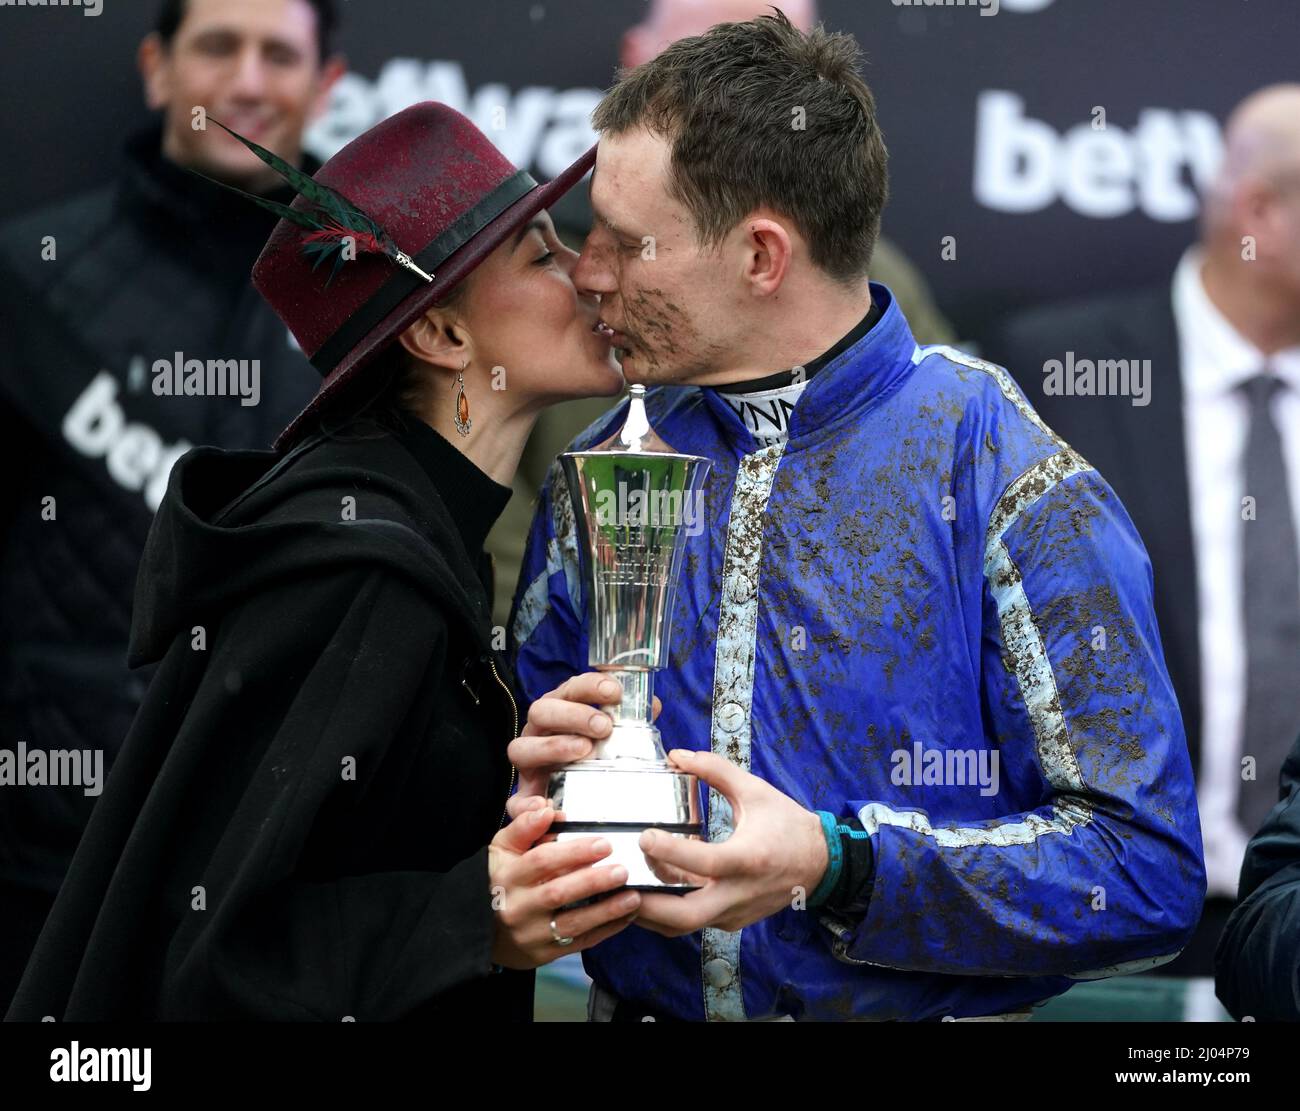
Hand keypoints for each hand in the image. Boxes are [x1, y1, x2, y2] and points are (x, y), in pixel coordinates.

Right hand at [488, 796, 641, 968]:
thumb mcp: (502, 849)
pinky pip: (578, 943)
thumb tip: (546, 808)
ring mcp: (530, 934)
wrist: (478, 928)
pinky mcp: (543, 954)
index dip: (573, 851)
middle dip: (593, 880)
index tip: (603, 843)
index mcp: (507, 876)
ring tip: (633, 896)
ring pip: (571, 923)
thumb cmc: (498, 879)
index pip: (541, 861)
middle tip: (622, 869)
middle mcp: (517, 907)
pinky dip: (605, 930)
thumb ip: (525, 826)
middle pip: (558, 892)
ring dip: (606, 910)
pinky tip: (626, 916)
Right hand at [505, 673, 660, 817]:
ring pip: (521, 747)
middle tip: (603, 726)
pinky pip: (515, 802)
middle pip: (541, 710)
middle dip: (573, 714)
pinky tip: (545, 805)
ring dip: (553, 746)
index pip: (569, 689)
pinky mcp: (522, 797)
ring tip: (583, 750)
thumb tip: (651, 705)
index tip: (614, 692)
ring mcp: (527, 762)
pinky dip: (526, 804)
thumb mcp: (611, 737)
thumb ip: (628, 721)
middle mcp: (538, 732)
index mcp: (559, 711)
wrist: (569, 799)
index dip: (589, 686)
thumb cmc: (591, 758)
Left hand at [633, 750, 828, 935]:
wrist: (820, 864)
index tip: (645, 835)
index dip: (670, 852)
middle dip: (647, 905)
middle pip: (686, 917)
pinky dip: (668, 908)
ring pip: (684, 925)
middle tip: (620, 881)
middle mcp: (739, 893)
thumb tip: (677, 754)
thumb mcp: (755, 790)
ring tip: (624, 886)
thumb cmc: (787, 825)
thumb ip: (716, 769)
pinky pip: (693, 920)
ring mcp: (734, 912)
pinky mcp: (731, 920)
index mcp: (748, 859)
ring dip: (651, 911)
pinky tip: (650, 886)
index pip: (704, 862)